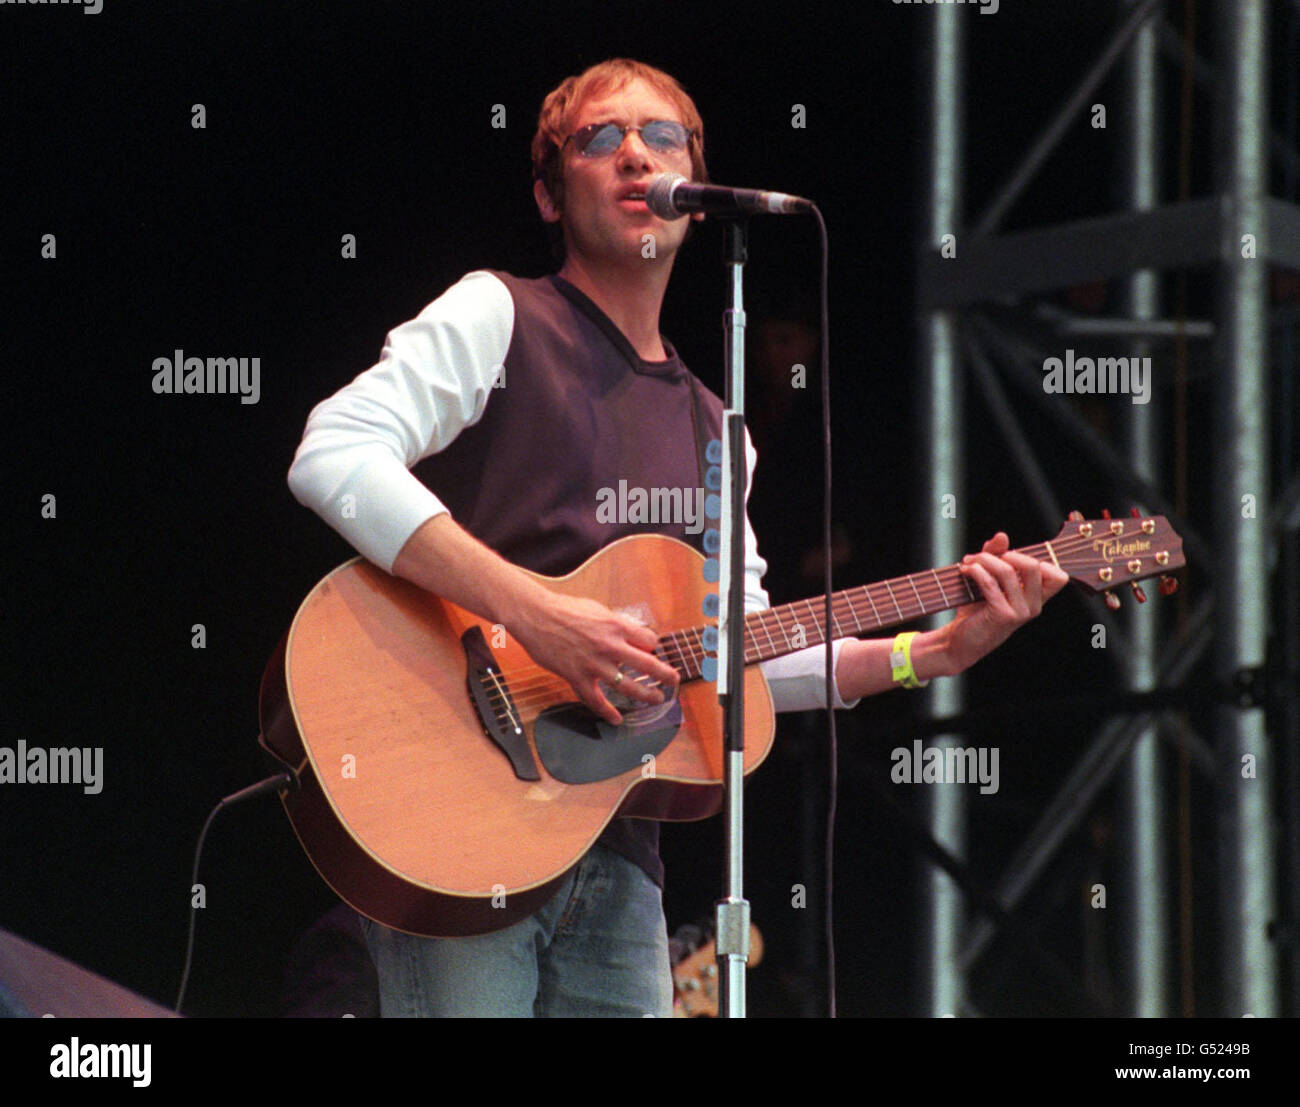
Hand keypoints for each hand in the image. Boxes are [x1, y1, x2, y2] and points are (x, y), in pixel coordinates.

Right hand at [512, 590, 679, 725]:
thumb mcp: (596, 608)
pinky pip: (595, 700)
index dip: (653, 646)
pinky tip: (616, 719)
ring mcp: (594, 664)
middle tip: (674, 680)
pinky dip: (607, 712)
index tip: (652, 651)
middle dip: (665, 674)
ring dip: (645, 695)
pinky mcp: (577, 676)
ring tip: (656, 699)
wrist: (536, 615)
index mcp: (616, 626)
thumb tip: (628, 631)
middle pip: (647, 664)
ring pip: (627, 685)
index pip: (648, 640)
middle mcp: (610, 646)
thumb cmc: (563, 609)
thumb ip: (614, 622)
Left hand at [943, 532, 1069, 674]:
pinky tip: (966, 571)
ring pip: (1008, 571)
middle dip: (1005, 554)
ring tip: (968, 562)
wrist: (959, 641)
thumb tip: (1002, 535)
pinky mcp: (1004, 616)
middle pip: (1034, 566)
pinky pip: (991, 583)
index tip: (1009, 557)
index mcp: (1037, 599)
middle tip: (982, 557)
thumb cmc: (976, 610)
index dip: (1039, 560)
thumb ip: (997, 556)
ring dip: (983, 560)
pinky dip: (976, 571)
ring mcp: (1021, 612)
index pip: (1059, 577)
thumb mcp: (989, 580)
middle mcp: (1034, 606)